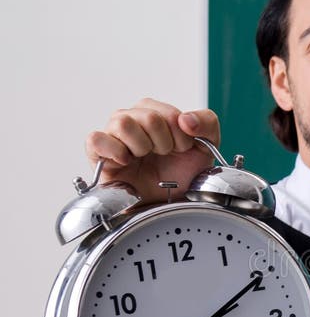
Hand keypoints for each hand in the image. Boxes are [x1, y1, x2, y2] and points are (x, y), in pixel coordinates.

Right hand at [85, 98, 220, 203]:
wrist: (168, 203)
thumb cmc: (182, 174)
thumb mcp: (206, 146)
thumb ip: (207, 122)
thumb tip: (186, 118)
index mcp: (157, 113)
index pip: (168, 113)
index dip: (180, 135)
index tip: (182, 149)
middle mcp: (133, 119)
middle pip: (148, 116)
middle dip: (163, 143)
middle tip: (163, 156)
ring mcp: (114, 135)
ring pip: (123, 122)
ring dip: (141, 146)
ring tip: (144, 158)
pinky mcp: (98, 153)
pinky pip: (96, 139)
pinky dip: (114, 150)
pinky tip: (126, 161)